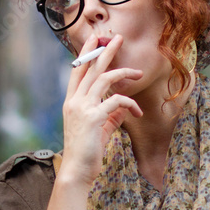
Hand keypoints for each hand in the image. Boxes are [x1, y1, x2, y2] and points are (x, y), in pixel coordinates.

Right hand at [59, 33, 142, 185]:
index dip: (86, 54)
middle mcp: (74, 101)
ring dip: (123, 72)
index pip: (77, 71)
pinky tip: (138, 112)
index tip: (95, 40)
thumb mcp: (99, 130)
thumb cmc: (86, 152)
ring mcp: (82, 108)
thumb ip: (110, 116)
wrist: (77, 171)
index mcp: (72, 102)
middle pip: (90, 69)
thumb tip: (124, 107)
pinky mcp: (93, 118)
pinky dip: (129, 104)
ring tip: (138, 71)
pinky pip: (116, 101)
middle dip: (104, 51)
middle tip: (117, 38)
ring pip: (103, 79)